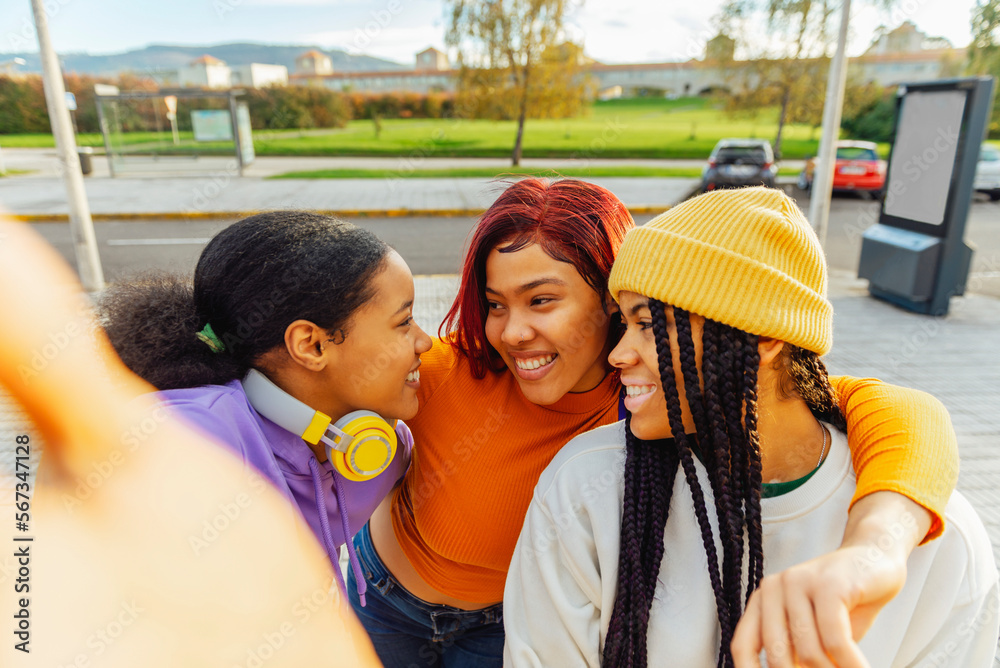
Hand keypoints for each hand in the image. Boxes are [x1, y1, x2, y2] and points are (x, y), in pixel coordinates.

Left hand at [731, 491, 928, 666]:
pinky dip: (851, 664)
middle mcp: (774, 588)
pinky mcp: (828, 585)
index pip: (742, 646)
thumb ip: (798, 654)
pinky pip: (836, 640)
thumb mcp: (815, 632)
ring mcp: (799, 583)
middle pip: (777, 656)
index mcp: (763, 601)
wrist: (876, 558)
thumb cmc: (844, 601)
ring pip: (809, 652)